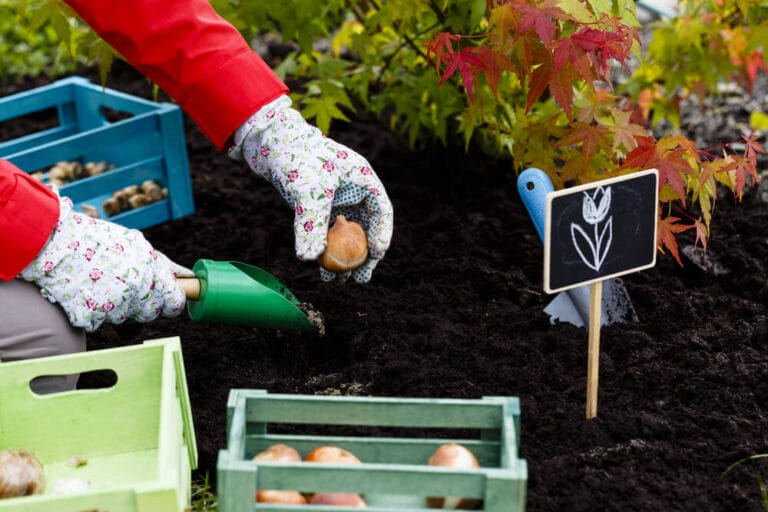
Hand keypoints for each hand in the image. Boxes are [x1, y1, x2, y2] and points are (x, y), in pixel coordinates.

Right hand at [19, 193, 185, 331]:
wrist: (53, 241)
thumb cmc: (98, 240)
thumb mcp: (137, 244)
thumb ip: (165, 265)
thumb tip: (190, 277)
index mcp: (150, 269)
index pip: (174, 300)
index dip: (172, 300)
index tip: (167, 298)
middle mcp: (135, 288)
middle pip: (152, 312)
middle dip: (145, 304)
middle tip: (129, 287)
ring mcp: (112, 304)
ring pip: (126, 317)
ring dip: (119, 306)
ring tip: (104, 283)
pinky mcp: (91, 315)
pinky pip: (101, 321)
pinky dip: (95, 311)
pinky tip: (88, 291)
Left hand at [229, 95, 393, 282]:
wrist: (268, 142)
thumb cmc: (294, 157)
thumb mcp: (307, 190)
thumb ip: (311, 225)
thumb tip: (309, 258)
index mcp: (362, 177)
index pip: (381, 210)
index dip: (382, 234)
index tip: (376, 255)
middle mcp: (353, 190)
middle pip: (366, 228)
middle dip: (363, 256)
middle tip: (359, 279)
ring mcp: (336, 199)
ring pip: (346, 235)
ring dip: (342, 258)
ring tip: (336, 282)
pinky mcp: (318, 206)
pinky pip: (327, 233)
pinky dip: (325, 250)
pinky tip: (318, 267)